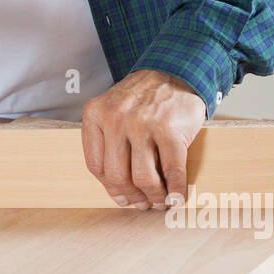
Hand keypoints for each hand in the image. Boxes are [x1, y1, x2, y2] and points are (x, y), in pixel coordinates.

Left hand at [81, 68, 205, 209]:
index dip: (110, 188)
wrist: (175, 70)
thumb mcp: (113, 110)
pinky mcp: (170, 130)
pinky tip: (177, 197)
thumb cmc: (143, 98)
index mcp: (95, 114)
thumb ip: (108, 141)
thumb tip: (118, 189)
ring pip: (143, 177)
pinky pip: (172, 170)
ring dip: (154, 196)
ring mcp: (142, 124)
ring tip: (160, 200)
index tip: (121, 196)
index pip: (95, 166)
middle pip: (117, 176)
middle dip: (132, 196)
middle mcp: (116, 118)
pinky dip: (176, 189)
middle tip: (143, 203)